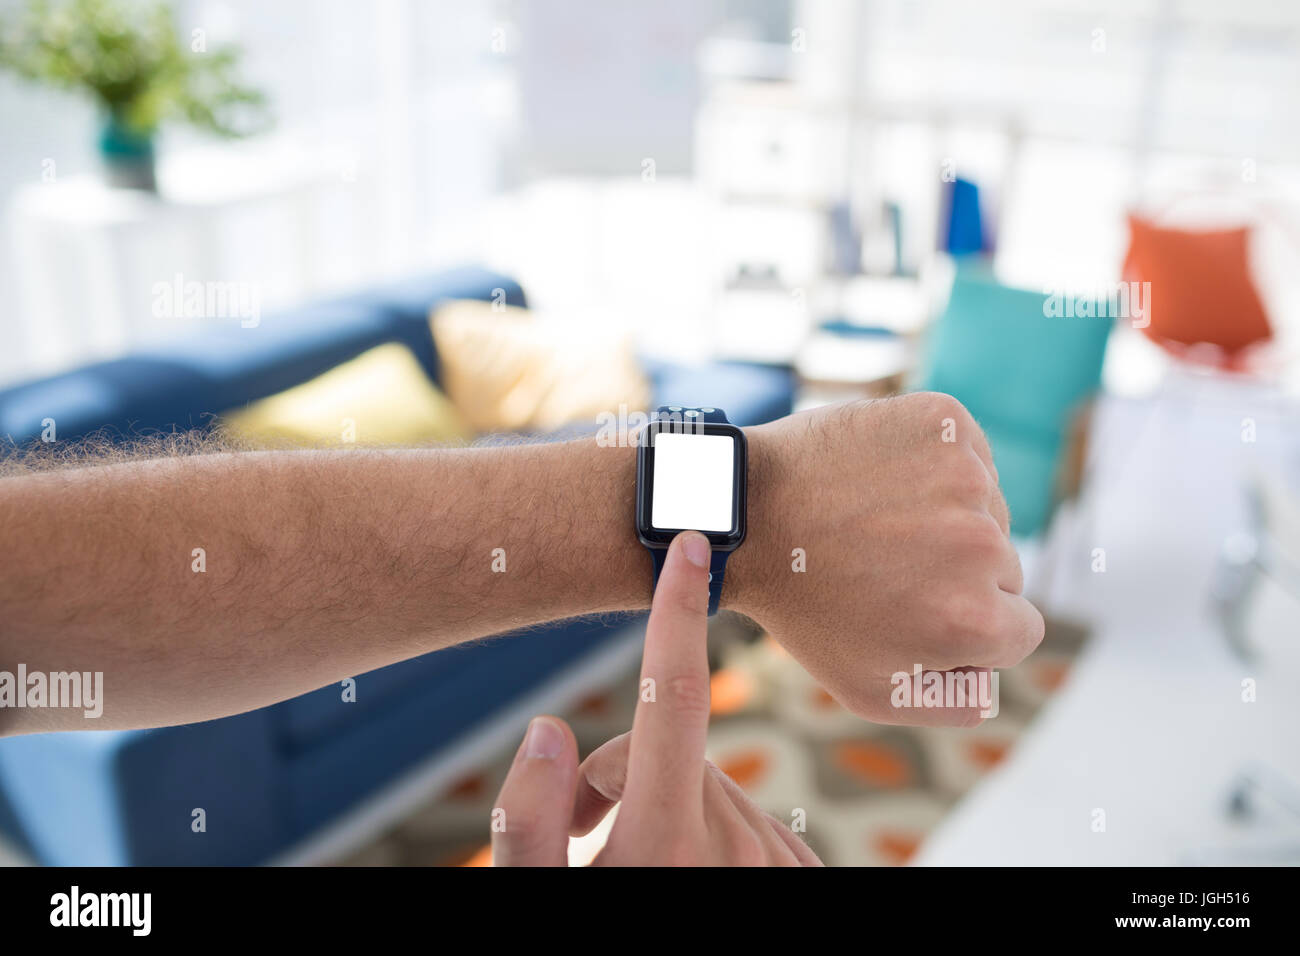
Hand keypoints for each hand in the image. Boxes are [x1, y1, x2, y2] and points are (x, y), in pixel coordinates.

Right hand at [491, 531, 821, 865]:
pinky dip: (717, 834)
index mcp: (665, 841)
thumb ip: (526, 820)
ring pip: (714, 784)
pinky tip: (691, 873)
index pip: (672, 697)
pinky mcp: (802, 872)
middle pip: (676, 750)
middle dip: (626, 770)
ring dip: (673, 805)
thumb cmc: (591, 948)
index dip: (676, 612)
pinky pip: (750, 819)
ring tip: (644, 865)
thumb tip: (548, 729)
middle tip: (587, 831)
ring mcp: (777, 862)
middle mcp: (733, 847)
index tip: (691, 547)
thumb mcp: (535, 897)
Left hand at [727, 393, 1044, 725]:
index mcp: (975, 620)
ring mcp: (965, 476)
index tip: (920, 608)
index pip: (1020, 629)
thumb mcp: (870, 688)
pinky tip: (882, 481)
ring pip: (987, 509)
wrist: (745, 513)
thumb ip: (951, 702)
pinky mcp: (945, 422)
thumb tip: (995, 684)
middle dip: (956, 573)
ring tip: (876, 523)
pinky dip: (935, 466)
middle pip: (1005, 569)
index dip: (969, 626)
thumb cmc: (804, 606)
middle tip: (886, 566)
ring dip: (946, 517)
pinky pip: (969, 454)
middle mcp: (983, 546)